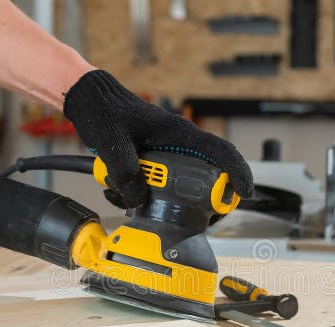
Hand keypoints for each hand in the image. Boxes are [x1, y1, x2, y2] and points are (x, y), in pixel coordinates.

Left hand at [63, 70, 253, 208]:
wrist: (91, 101)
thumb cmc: (105, 111)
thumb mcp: (113, 144)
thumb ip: (126, 174)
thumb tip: (138, 201)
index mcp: (179, 134)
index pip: (221, 151)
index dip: (238, 172)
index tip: (243, 192)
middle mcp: (179, 145)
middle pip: (205, 177)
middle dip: (198, 202)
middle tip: (189, 218)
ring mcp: (167, 154)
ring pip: (179, 186)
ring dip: (162, 201)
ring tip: (135, 202)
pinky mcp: (154, 162)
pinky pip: (159, 185)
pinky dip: (143, 195)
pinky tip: (122, 195)